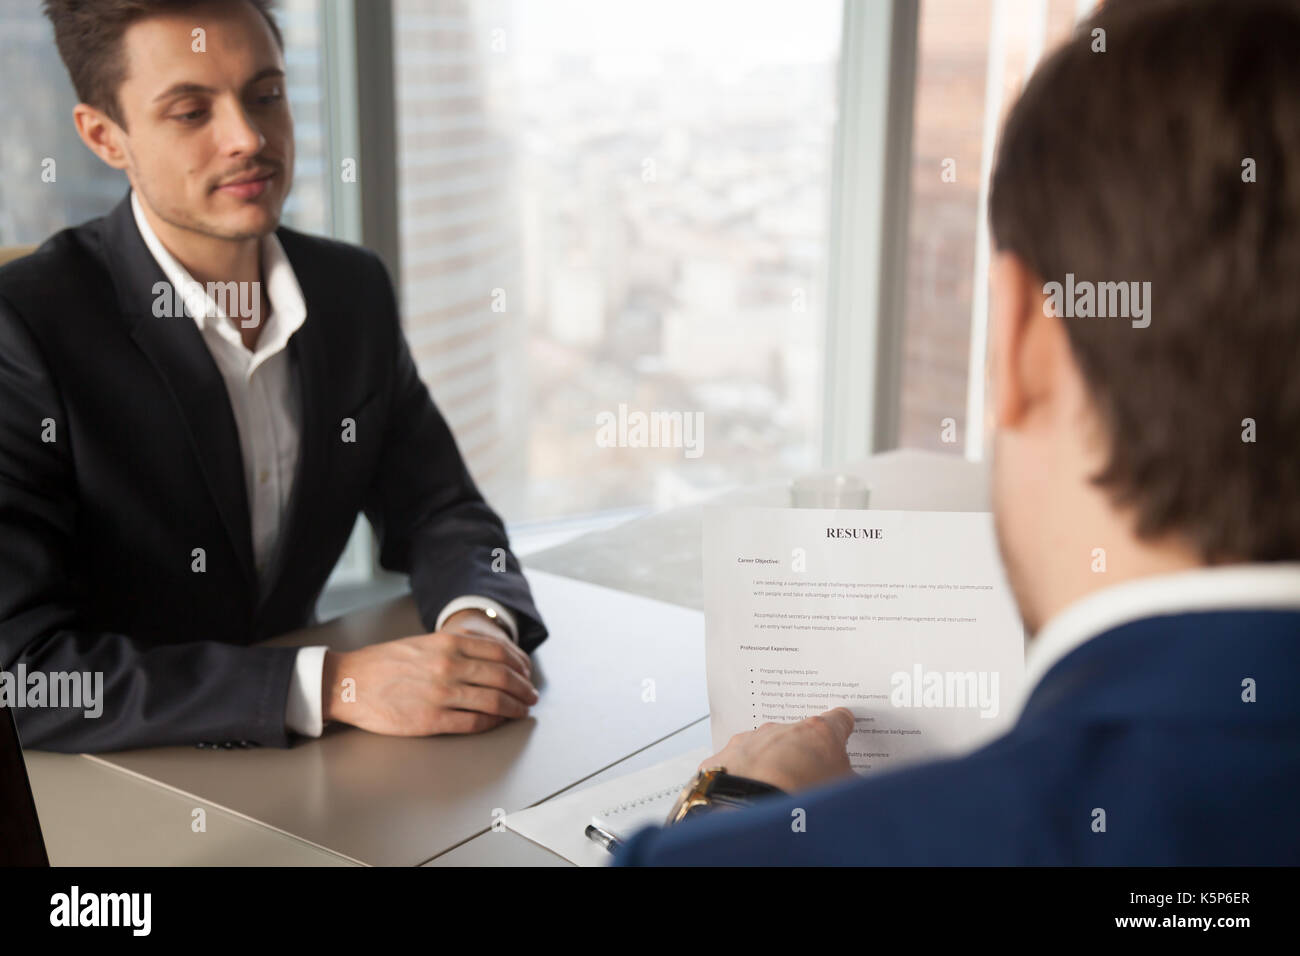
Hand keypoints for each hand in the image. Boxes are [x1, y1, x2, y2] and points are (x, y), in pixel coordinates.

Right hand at [321, 613, 536, 735]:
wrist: (349, 683)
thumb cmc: (384, 663)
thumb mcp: (423, 643)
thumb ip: (456, 647)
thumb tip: (490, 657)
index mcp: (448, 644)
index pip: (500, 652)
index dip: (521, 665)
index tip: (528, 673)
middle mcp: (449, 666)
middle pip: (503, 677)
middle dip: (524, 689)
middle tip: (531, 696)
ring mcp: (442, 694)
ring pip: (494, 701)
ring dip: (515, 707)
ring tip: (523, 711)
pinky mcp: (432, 720)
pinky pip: (474, 723)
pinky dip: (493, 723)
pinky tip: (499, 722)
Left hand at [701, 707, 855, 791]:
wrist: (753, 809)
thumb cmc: (805, 798)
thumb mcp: (846, 793)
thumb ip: (853, 782)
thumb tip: (858, 787)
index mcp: (818, 733)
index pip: (838, 720)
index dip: (843, 728)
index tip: (844, 730)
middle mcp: (782, 729)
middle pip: (798, 736)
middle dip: (804, 754)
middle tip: (810, 780)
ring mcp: (750, 741)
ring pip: (765, 748)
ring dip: (772, 764)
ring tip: (777, 792)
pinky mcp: (724, 757)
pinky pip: (737, 763)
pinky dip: (743, 776)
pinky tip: (749, 794)